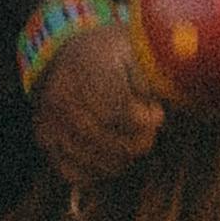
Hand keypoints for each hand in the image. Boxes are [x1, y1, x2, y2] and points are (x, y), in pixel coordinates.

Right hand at [33, 15, 166, 183]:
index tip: (158, 115)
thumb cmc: (114, 52)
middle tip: (148, 131)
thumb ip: (155, 71)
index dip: (145, 119)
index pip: (119, 110)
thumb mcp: (137, 47)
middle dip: (138, 141)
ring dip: (123, 157)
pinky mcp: (46, 139)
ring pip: (95, 161)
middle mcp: (62, 94)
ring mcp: (50, 120)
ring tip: (131, 138)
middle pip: (108, 139)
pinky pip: (75, 173)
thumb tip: (173, 95)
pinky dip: (98, 171)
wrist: (72, 52)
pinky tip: (112, 154)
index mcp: (87, 66)